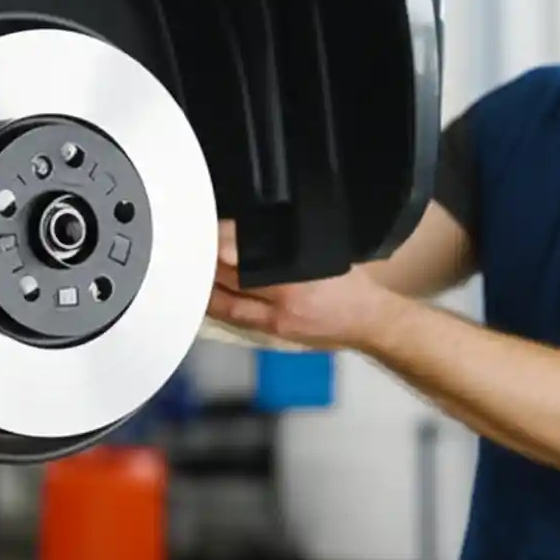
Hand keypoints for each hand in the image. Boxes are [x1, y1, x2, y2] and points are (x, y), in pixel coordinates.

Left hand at [206, 221, 400, 349]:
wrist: (369, 321)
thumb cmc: (351, 284)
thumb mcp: (325, 253)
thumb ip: (290, 246)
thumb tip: (254, 229)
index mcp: (299, 273)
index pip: (249, 254)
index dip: (223, 241)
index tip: (208, 228)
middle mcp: (284, 297)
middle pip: (233, 277)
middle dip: (209, 261)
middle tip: (191, 245)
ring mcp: (276, 318)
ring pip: (228, 302)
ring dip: (207, 287)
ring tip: (189, 271)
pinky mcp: (274, 332)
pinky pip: (237, 319)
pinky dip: (219, 307)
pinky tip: (206, 297)